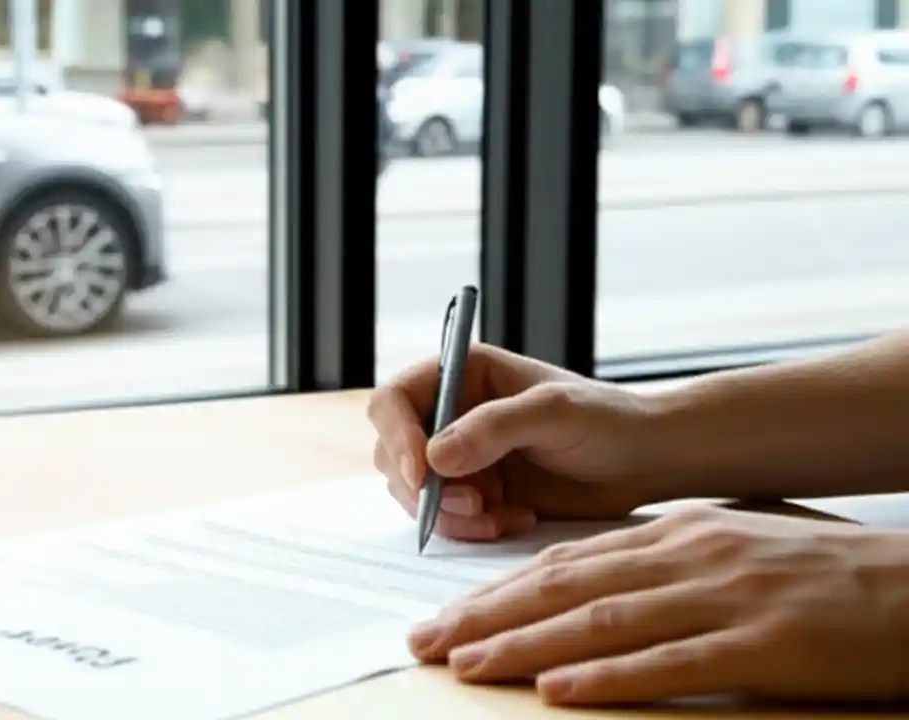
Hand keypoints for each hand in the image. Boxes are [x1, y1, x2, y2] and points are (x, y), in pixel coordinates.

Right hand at [367, 344, 658, 540]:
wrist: (644, 463)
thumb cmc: (607, 421)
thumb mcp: (554, 413)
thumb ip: (494, 427)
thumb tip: (434, 458)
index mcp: (461, 374)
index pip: (394, 401)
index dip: (397, 436)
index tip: (421, 474)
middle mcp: (449, 413)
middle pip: (394, 452)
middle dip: (422, 487)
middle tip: (471, 505)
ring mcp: (459, 456)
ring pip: (413, 492)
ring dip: (447, 513)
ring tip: (498, 515)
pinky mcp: (474, 493)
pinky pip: (444, 518)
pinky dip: (469, 527)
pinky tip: (513, 519)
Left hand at [406, 507, 908, 705]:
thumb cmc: (818, 574)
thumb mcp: (726, 548)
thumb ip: (656, 562)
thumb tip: (584, 584)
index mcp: (674, 533)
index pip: (564, 562)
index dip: (497, 590)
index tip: (446, 614)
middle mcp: (686, 555)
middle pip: (564, 587)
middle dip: (486, 615)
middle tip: (424, 640)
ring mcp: (722, 597)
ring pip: (601, 621)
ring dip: (524, 644)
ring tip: (466, 664)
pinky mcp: (761, 644)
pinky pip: (669, 662)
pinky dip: (607, 676)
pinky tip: (559, 689)